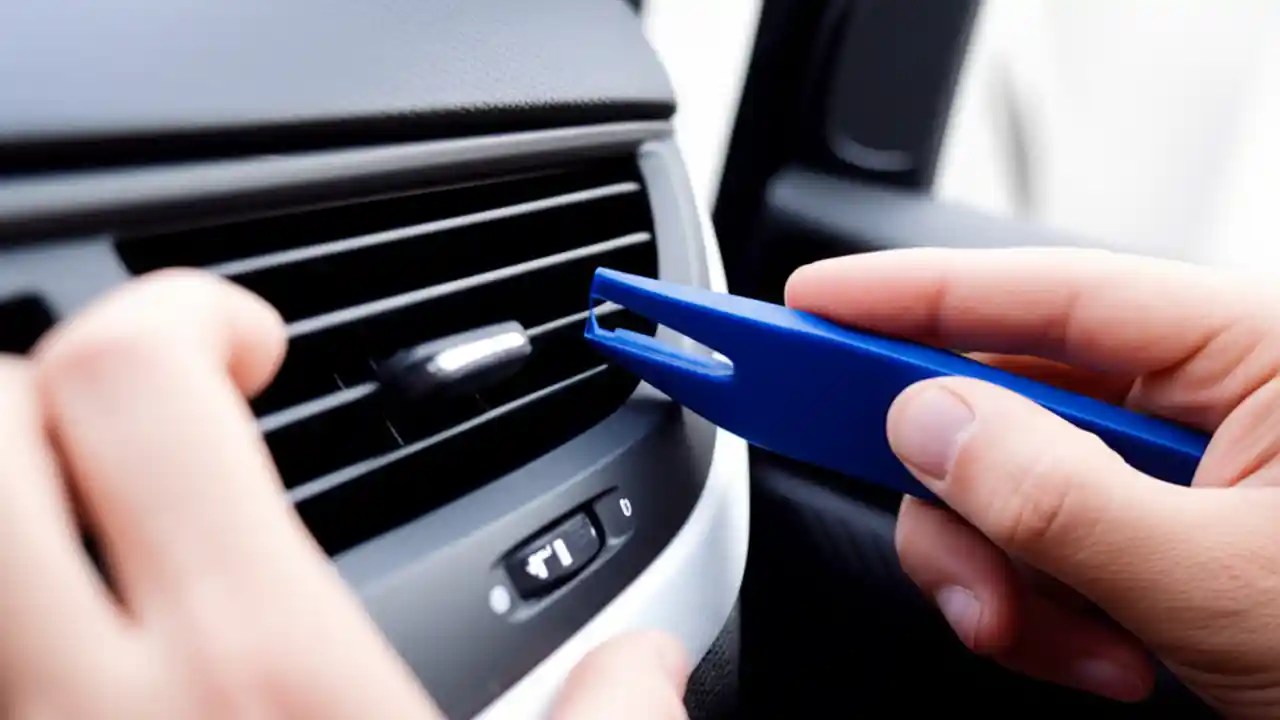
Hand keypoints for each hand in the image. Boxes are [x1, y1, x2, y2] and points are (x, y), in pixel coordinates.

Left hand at [1, 269, 689, 718]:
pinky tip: (96, 630)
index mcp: (253, 665)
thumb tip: (650, 668)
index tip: (244, 340)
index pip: (134, 381)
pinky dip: (21, 593)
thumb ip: (613, 715)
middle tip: (153, 408)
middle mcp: (89, 702)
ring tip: (111, 504)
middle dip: (62, 372)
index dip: (183, 311)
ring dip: (27, 478)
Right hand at [786, 247, 1279, 718]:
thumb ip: (1058, 496)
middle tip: (965, 577)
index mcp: (1251, 353)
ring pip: (1013, 490)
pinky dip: (1046, 613)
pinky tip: (1110, 656)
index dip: (912, 294)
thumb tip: (931, 425)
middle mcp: (1209, 399)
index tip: (811, 305)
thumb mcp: (1220, 581)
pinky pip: (1046, 549)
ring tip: (1078, 650)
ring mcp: (1179, 473)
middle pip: (1008, 403)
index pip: (1048, 292)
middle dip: (971, 506)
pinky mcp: (1157, 534)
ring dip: (1013, 582)